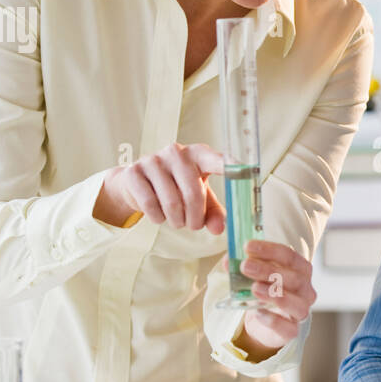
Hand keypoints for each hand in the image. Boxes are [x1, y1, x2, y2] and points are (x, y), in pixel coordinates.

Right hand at [93, 142, 225, 231]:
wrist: (136, 184)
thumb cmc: (176, 188)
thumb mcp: (199, 198)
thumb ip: (213, 213)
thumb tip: (220, 229)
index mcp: (198, 154)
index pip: (217, 159)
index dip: (230, 165)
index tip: (246, 170)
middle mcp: (176, 152)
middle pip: (193, 193)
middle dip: (195, 217)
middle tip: (194, 225)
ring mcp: (153, 160)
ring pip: (172, 202)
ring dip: (177, 221)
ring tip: (177, 221)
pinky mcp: (134, 172)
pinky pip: (150, 204)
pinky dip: (158, 218)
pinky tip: (159, 215)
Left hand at [233, 239, 318, 353]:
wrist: (264, 323)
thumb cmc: (264, 293)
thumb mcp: (253, 276)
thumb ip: (242, 267)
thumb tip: (228, 260)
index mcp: (300, 271)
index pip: (289, 256)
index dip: (270, 250)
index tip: (248, 246)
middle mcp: (305, 290)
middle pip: (293, 277)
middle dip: (268, 270)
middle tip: (245, 266)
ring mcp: (301, 311)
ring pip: (296, 303)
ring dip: (274, 294)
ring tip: (254, 288)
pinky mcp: (292, 331)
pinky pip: (287, 327)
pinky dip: (273, 320)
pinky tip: (258, 313)